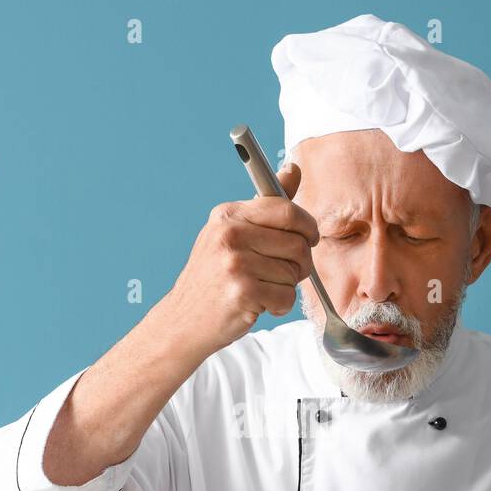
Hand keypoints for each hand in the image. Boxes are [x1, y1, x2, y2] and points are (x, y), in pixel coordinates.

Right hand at [153, 162, 318, 360]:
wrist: (183, 320)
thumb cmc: (212, 277)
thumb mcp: (232, 233)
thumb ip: (266, 206)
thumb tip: (292, 170)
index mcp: (228, 215)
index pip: (286, 209)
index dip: (307, 226)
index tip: (308, 237)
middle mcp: (230, 235)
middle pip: (297, 243)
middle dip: (300, 263)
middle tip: (282, 272)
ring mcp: (235, 264)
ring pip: (294, 272)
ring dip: (286, 287)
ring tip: (262, 289)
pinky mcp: (243, 292)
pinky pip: (286, 297)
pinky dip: (279, 306)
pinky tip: (258, 304)